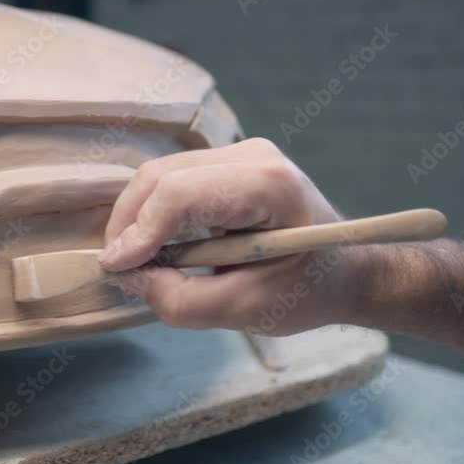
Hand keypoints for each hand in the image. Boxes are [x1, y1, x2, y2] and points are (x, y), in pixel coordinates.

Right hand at [98, 137, 356, 335]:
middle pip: (161, 176)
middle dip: (128, 223)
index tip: (114, 269)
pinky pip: (173, 180)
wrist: (349, 270)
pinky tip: (156, 246)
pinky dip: (154, 212)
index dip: (138, 232)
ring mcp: (240, 152)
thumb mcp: (246, 311)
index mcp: (268, 185)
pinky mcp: (229, 162)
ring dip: (137, 218)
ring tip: (135, 261)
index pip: (180, 194)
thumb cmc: (308, 291)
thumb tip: (128, 277)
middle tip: (117, 269)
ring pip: (160, 175)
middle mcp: (252, 154)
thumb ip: (181, 300)